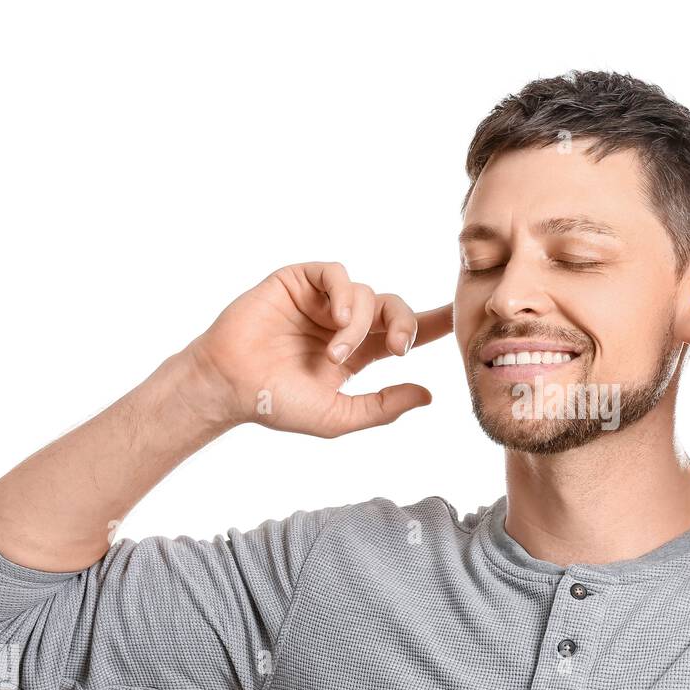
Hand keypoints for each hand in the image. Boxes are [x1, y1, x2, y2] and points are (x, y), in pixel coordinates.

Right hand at [180, 262, 452, 436]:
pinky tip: (338, 322)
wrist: (229, 386)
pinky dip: (345, 295)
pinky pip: (336, 273)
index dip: (432, 323)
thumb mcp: (339, 416)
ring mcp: (321, 300)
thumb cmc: (278, 404)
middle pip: (394, 307)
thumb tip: (429, 395)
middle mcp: (344, 321)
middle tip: (400, 348)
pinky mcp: (298, 281)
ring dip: (360, 323)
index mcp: (358, 351)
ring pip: (367, 293)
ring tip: (337, 354)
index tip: (460, 321)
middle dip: (406, 325)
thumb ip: (383, 407)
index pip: (404, 331)